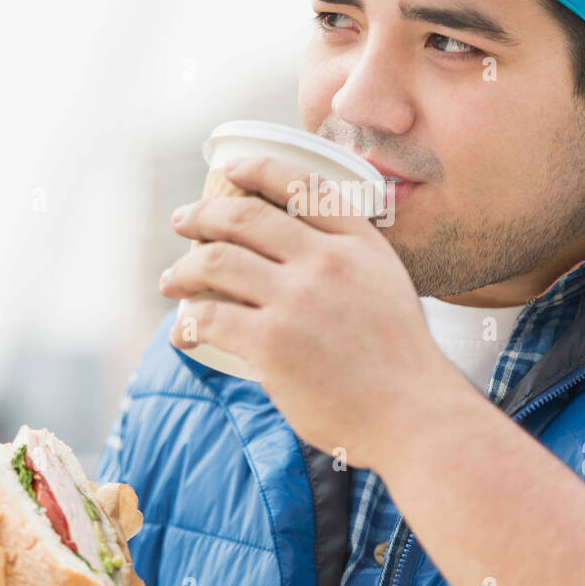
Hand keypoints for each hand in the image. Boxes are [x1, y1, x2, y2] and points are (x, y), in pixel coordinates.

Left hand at [159, 155, 467, 470]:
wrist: (413, 416)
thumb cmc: (401, 363)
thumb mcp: (389, 287)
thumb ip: (351, 262)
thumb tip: (301, 251)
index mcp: (360, 244)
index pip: (302, 186)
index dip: (259, 169)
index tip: (230, 169)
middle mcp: (327, 262)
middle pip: (245, 218)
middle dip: (202, 215)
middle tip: (183, 222)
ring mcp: (297, 301)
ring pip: (216, 260)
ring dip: (183, 268)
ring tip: (171, 279)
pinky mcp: (271, 343)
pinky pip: (209, 317)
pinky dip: (186, 322)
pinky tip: (182, 332)